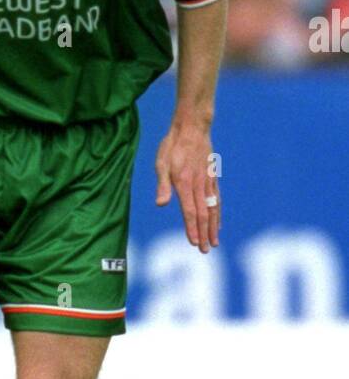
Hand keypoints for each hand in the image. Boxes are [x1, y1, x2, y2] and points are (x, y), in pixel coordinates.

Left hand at [155, 121, 218, 252]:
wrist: (193, 128)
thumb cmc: (172, 145)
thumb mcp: (161, 162)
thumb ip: (162, 185)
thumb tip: (161, 205)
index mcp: (184, 183)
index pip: (190, 211)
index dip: (192, 228)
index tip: (195, 243)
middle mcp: (198, 185)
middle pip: (204, 214)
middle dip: (204, 234)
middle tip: (206, 251)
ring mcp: (207, 182)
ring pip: (213, 208)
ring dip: (213, 227)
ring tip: (214, 242)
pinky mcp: (212, 178)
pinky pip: (217, 199)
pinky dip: (218, 213)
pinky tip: (218, 223)